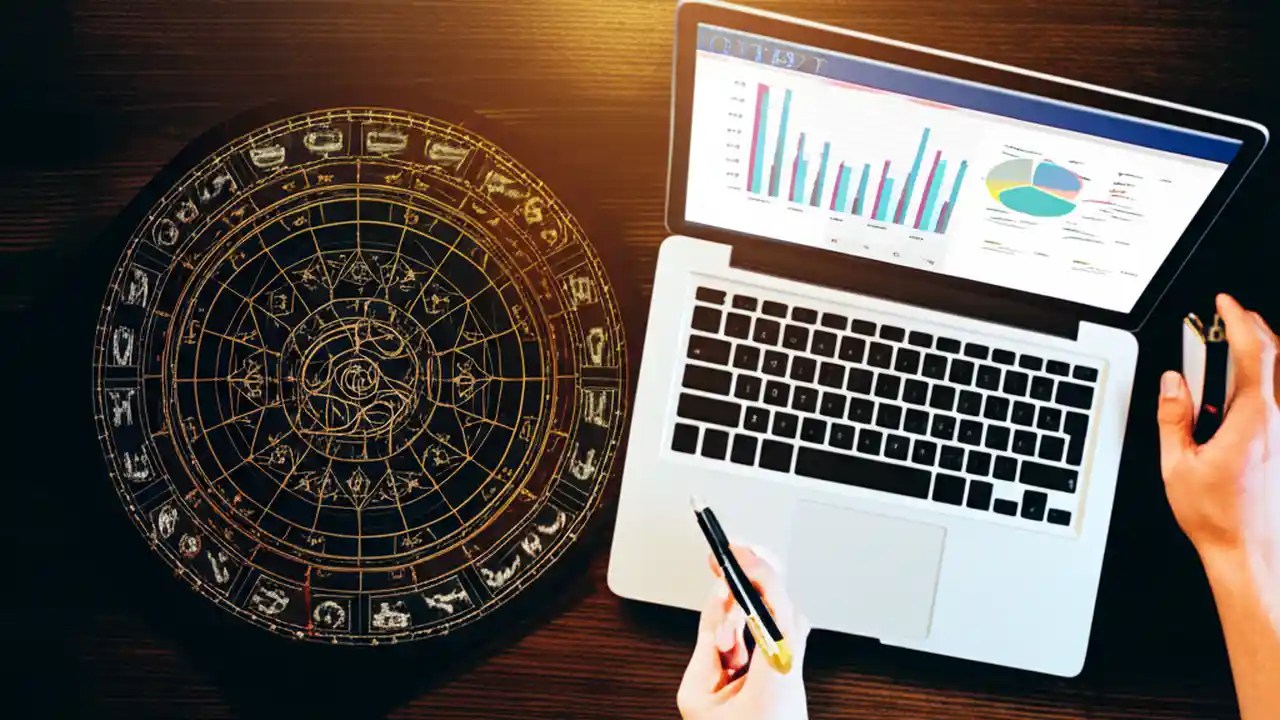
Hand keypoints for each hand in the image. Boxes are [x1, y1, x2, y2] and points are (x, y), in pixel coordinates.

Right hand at [677, 546, 809, 719]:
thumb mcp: (698, 695)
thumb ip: (704, 646)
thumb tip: (714, 610)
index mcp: (776, 663)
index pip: (772, 599)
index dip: (753, 568)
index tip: (734, 550)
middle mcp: (790, 658)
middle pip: (774, 599)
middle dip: (746, 580)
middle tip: (723, 557)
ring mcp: (791, 662)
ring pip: (771, 614)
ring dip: (741, 615)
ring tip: (725, 647)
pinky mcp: (786, 668)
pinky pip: (768, 632)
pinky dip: (747, 629)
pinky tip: (730, 646)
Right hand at [1156, 293, 1278, 567]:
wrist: (1248, 551)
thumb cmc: (1217, 517)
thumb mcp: (1176, 464)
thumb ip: (1173, 417)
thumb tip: (1172, 383)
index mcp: (1254, 420)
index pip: (1255, 352)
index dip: (1240, 320)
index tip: (1226, 303)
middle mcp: (1276, 423)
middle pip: (1275, 357)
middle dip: (1251, 329)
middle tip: (1224, 320)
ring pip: (1277, 379)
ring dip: (1253, 359)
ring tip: (1221, 361)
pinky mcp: (1279, 446)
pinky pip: (1273, 402)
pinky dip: (1254, 387)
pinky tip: (1228, 404)